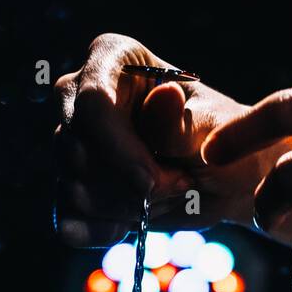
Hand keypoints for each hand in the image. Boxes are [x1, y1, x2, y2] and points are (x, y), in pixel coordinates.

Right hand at [53, 33, 278, 245]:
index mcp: (114, 60)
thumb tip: (165, 95)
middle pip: (75, 149)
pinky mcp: (75, 185)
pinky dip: (98, 231)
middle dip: (129, 183)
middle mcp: (82, 95)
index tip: (152, 182)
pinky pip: (65, 219)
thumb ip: (179, 122)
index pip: (91, 100)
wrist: (225, 181)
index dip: (117, 149)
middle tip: (178, 183)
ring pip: (74, 188)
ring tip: (166, 194)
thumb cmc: (224, 142)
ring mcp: (74, 142)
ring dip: (127, 207)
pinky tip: (127, 228)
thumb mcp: (213, 130)